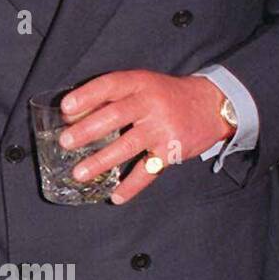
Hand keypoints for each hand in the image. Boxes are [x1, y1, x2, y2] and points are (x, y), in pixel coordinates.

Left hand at [57, 71, 232, 204]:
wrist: (212, 105)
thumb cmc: (165, 95)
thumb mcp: (141, 85)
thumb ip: (111, 97)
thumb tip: (73, 116)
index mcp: (139, 83)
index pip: (110, 85)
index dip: (87, 96)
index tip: (65, 108)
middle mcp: (151, 103)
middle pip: (115, 116)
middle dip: (87, 130)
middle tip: (65, 142)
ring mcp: (163, 128)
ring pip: (128, 145)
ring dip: (101, 161)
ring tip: (79, 173)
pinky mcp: (173, 150)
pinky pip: (149, 170)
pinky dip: (132, 185)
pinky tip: (115, 196)